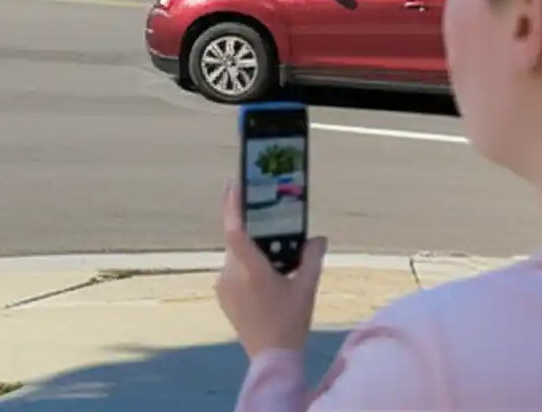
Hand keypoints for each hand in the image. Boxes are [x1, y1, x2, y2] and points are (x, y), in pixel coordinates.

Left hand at [216, 182, 328, 358]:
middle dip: (252, 229)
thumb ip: (313, 257)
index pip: (236, 230)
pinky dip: (246, 266)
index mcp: (252, 270)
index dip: (233, 204)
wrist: (271, 359)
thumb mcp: (307, 288)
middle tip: (266, 217)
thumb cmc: (290, 323)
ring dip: (251, 251)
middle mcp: (232, 275)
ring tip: (273, 257)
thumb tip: (319, 238)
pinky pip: (233, 271)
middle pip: (238, 240)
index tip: (234, 183)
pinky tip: (265, 278)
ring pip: (235, 256)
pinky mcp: (222, 296)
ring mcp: (224, 286)